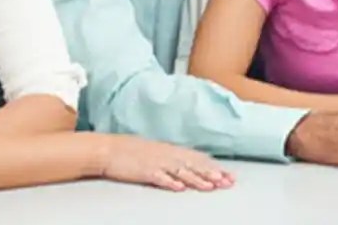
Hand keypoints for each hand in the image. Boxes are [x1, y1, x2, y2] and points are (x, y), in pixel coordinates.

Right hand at [99, 136, 234, 191]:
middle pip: (194, 165)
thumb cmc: (132, 151)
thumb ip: (174, 158)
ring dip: (197, 179)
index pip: (198, 159)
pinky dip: (170, 182)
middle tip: (227, 182)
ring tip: (211, 186)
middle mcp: (168, 155)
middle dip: (212, 174)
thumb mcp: (157, 151)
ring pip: (181, 172)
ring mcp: (156, 163)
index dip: (214, 167)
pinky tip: (180, 188)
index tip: (229, 176)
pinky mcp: (144, 171)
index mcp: (172, 150)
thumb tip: (191, 164)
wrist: (108, 149)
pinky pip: (159, 178)